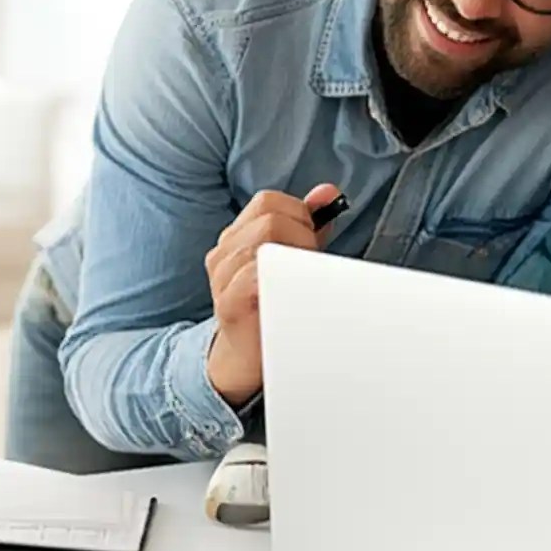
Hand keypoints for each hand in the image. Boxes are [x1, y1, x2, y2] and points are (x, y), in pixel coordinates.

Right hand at [204, 184, 340, 405]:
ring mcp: (222, 277)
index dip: (299, 214)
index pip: (268, 201)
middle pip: (269, 217)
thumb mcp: (294, 258)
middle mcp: (224, 252)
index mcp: (237, 237)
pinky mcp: (229, 304)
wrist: (247, 359)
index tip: (312, 241)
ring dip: (295, 257)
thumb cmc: (273, 304)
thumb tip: (327, 192)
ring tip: (301, 280)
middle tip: (309, 264)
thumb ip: (310, 225)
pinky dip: (277, 278)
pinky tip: (289, 292)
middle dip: (302, 235)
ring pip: (263, 242)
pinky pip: (252, 276)